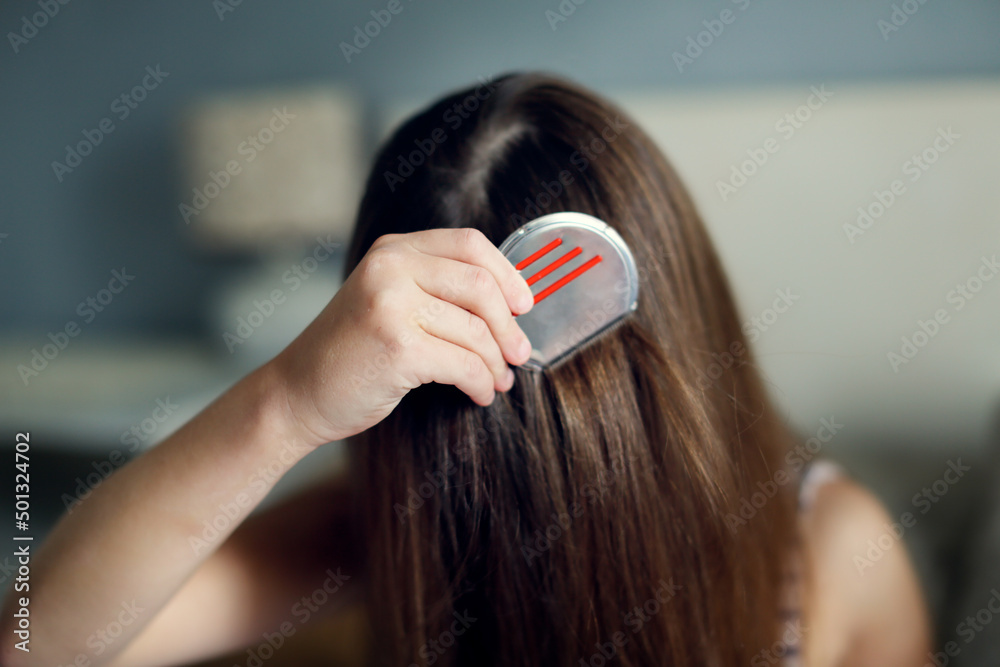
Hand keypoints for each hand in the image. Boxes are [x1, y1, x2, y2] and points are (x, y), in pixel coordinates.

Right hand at [269, 228, 534, 446]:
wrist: (296, 394)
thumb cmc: (350, 354)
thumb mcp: (386, 300)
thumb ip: (433, 286)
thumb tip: (508, 301)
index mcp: (393, 250)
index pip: (470, 244)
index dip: (507, 275)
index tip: (524, 305)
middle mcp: (390, 267)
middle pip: (480, 286)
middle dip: (509, 325)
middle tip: (519, 353)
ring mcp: (391, 304)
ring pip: (476, 331)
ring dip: (496, 363)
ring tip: (498, 381)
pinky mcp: (398, 346)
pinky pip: (465, 364)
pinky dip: (481, 383)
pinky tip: (479, 395)